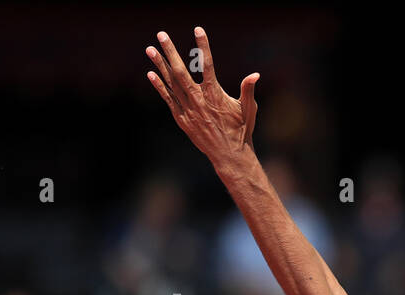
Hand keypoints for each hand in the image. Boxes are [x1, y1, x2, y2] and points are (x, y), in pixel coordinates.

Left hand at [145, 27, 258, 166]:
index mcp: (215, 96)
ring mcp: (188, 110)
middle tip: (161, 34)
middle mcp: (199, 101)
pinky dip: (159, 86)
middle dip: (170, 52)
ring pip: (171, 83)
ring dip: (160, 65)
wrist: (229, 155)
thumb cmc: (241, 130)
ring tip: (150, 49)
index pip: (207, 65)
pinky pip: (168, 99)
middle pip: (181, 71)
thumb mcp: (248, 109)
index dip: (203, 46)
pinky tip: (151, 73)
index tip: (198, 29)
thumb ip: (248, 90)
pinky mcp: (182, 119)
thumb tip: (255, 74)